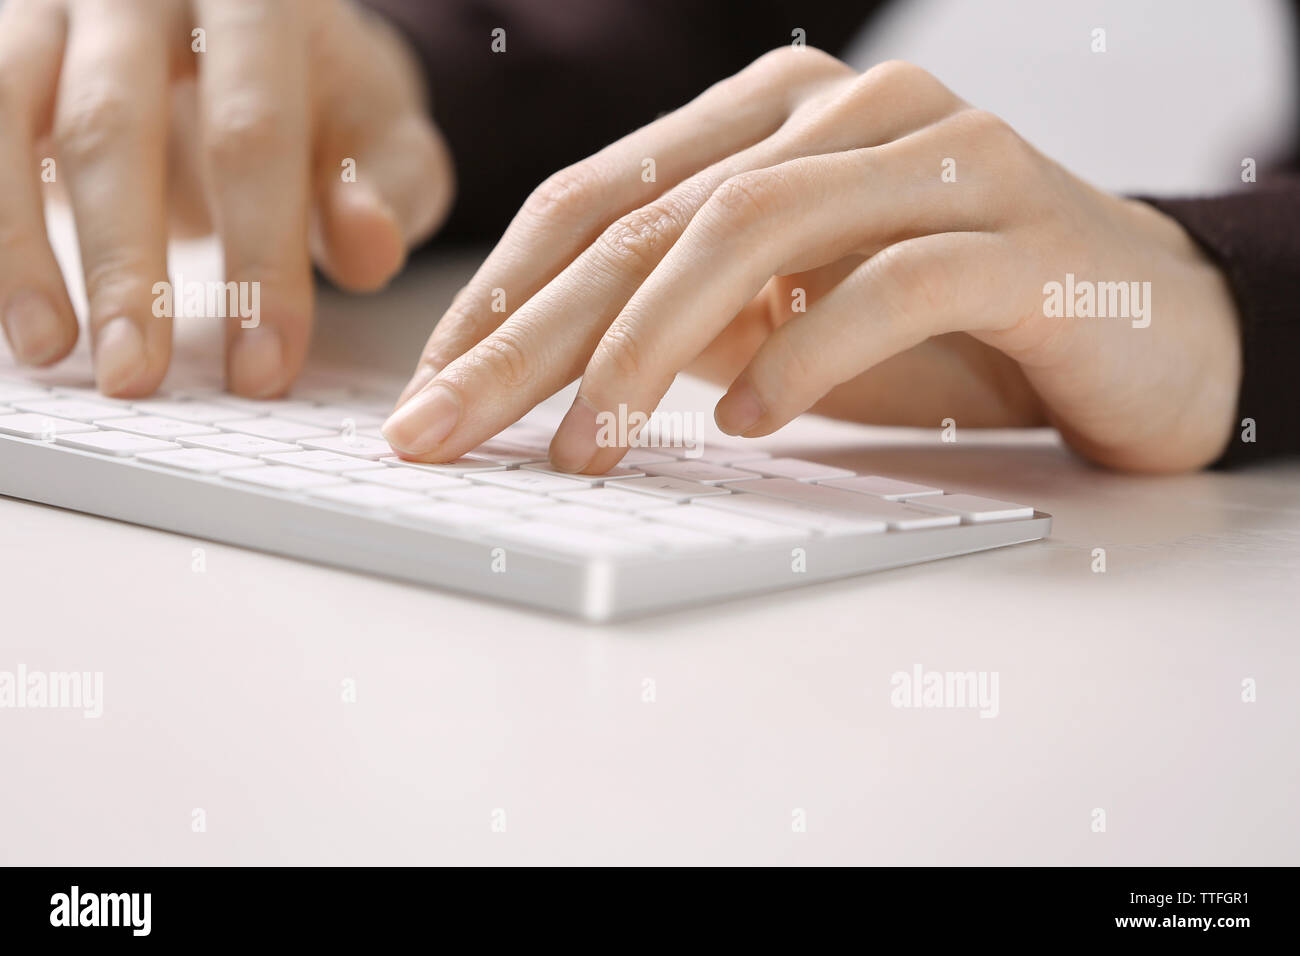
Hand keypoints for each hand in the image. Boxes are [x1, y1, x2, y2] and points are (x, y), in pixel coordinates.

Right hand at [0, 0, 451, 395]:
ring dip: (18, 245)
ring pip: (6, 113)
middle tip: (135, 375)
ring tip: (46, 347)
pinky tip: (7, 304)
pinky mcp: (1, 35)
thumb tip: (370, 244)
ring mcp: (52, 4)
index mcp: (257, 1)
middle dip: (124, 267)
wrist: (244, 19)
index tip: (262, 369)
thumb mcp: (377, 131)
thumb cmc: (316, 92)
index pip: (252, 135)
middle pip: (111, 123)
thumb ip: (390, 187)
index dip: (259, 259)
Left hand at [384, 49, 1240, 473]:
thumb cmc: (948, 323)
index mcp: (775, 113)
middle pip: (650, 219)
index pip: (601, 195)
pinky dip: (804, 356)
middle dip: (529, 337)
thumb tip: (540, 368)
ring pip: (753, 229)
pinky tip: (746, 423)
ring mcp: (942, 157)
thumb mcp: (788, 314)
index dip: (500, 293)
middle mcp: (850, 109)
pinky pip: (889, 284)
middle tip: (443, 430)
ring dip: (646, 349)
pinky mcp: (1022, 231)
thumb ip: (688, 312)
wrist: (1142, 323)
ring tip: (584, 449)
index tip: (431, 389)